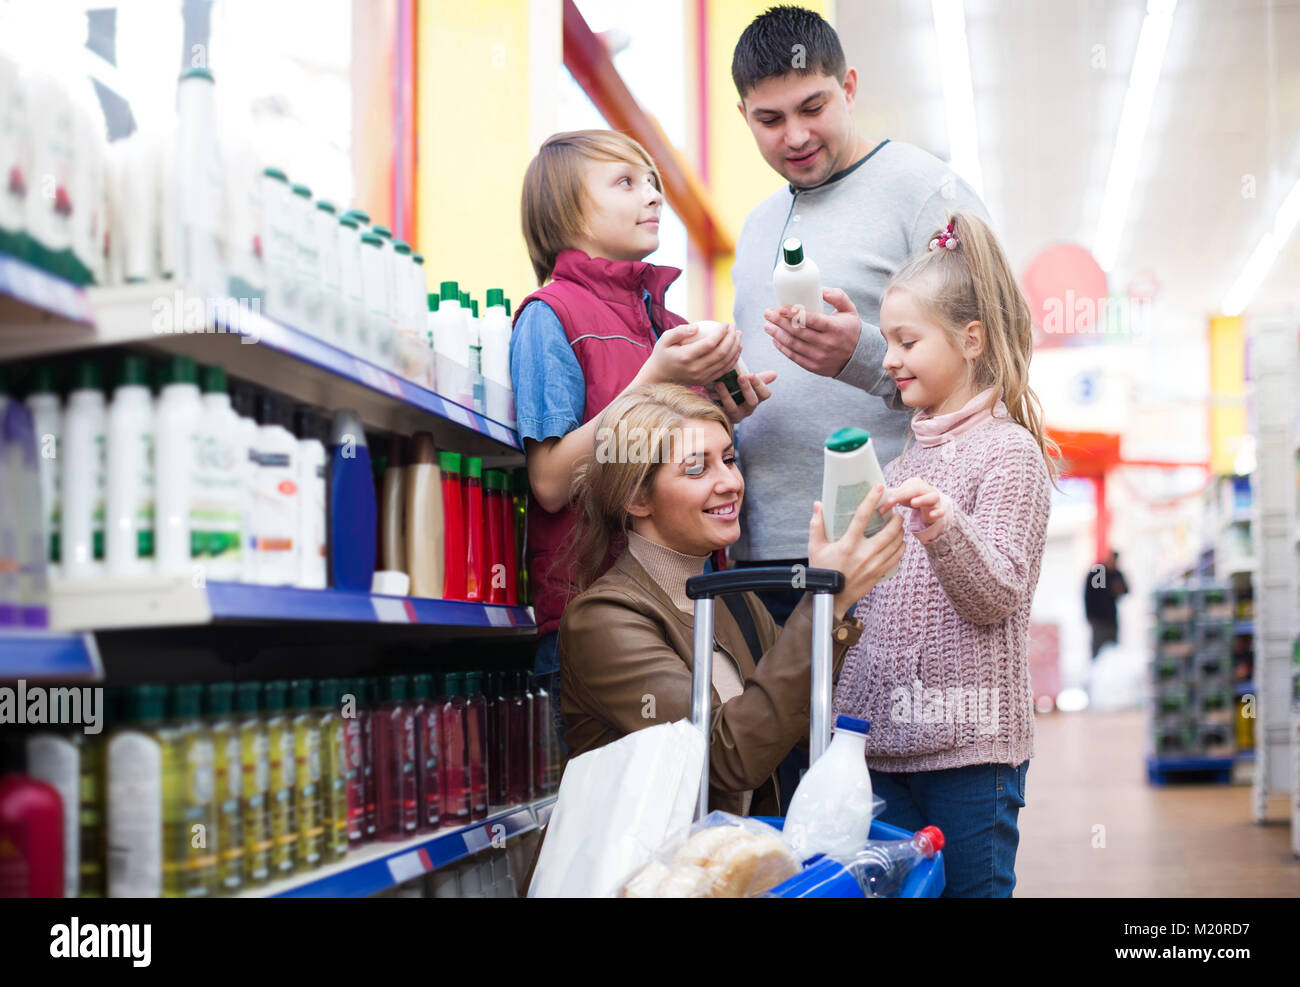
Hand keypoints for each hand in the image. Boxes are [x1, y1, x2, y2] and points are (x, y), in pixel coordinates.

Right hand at [640, 322, 742, 387]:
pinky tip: (737, 349)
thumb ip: (679, 331)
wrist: (659, 377)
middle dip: (732, 339)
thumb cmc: (662, 354)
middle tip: (735, 327)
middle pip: (721, 353)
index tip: (726, 323)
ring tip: (738, 336)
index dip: (721, 333)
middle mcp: (695, 369)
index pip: (710, 344)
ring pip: (725, 362)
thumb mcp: (664, 339)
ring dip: (735, 348)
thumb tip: (696, 327)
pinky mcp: (705, 381)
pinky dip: (733, 359)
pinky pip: (724, 370)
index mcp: (686, 357)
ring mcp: (701, 377)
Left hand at [712, 370, 776, 423]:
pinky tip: (706, 392)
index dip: (760, 385)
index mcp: (757, 398)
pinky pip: (718, 411)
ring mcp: (735, 415)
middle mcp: (748, 409)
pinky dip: (712, 401)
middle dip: (747, 389)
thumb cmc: (737, 391)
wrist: (720, 408)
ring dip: (726, 395)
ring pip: (733, 408)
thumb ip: (759, 379)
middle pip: (752, 401)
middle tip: (741, 376)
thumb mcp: (748, 384)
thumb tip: (774, 374)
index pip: (765, 394)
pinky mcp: (722, 418)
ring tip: (719, 384)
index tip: (751, 374)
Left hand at [763, 286, 860, 377]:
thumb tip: (819, 288)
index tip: (780, 307)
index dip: (793, 313)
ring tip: (767, 325)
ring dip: (777, 334)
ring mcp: (819, 357)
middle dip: (779, 321)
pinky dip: (782, 347)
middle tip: (767, 313)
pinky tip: (775, 339)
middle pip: (797, 331)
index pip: (810, 319)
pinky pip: (794, 356)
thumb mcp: (850, 310)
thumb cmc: (851, 329)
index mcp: (834, 328)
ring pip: (793, 344)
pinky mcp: (813, 367)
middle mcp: (826, 344)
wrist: (859, 358)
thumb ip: (837, 296)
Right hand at [807, 484, 905, 615]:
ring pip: (896, 544)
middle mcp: (863, 553)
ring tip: (898, 524)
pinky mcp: (879, 573)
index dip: (872, 500)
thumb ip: (817, 524)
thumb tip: (818, 504)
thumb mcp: (815, 547)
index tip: (879, 487)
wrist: (831, 597)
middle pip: (889, 531)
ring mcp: (874, 565)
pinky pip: (897, 557)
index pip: (862, 517)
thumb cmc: (822, 570)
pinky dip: (901, 547)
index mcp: (847, 544)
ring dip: (900, 531)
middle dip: (896, 518)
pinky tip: (899, 541)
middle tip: (895, 510)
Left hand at [878, 476, 943, 527]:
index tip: (880, 507)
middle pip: (914, 490)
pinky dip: (938, 512)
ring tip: (914, 502)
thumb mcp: (900, 497)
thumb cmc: (911, 498)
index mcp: (913, 484)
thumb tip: (870, 496)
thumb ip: (888, 496)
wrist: (930, 505)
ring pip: (930, 496)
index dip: (891, 496)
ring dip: (922, 499)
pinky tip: (932, 515)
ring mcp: (934, 498)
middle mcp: (925, 488)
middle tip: (891, 501)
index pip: (901, 488)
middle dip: (902, 495)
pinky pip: (940, 510)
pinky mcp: (940, 509)